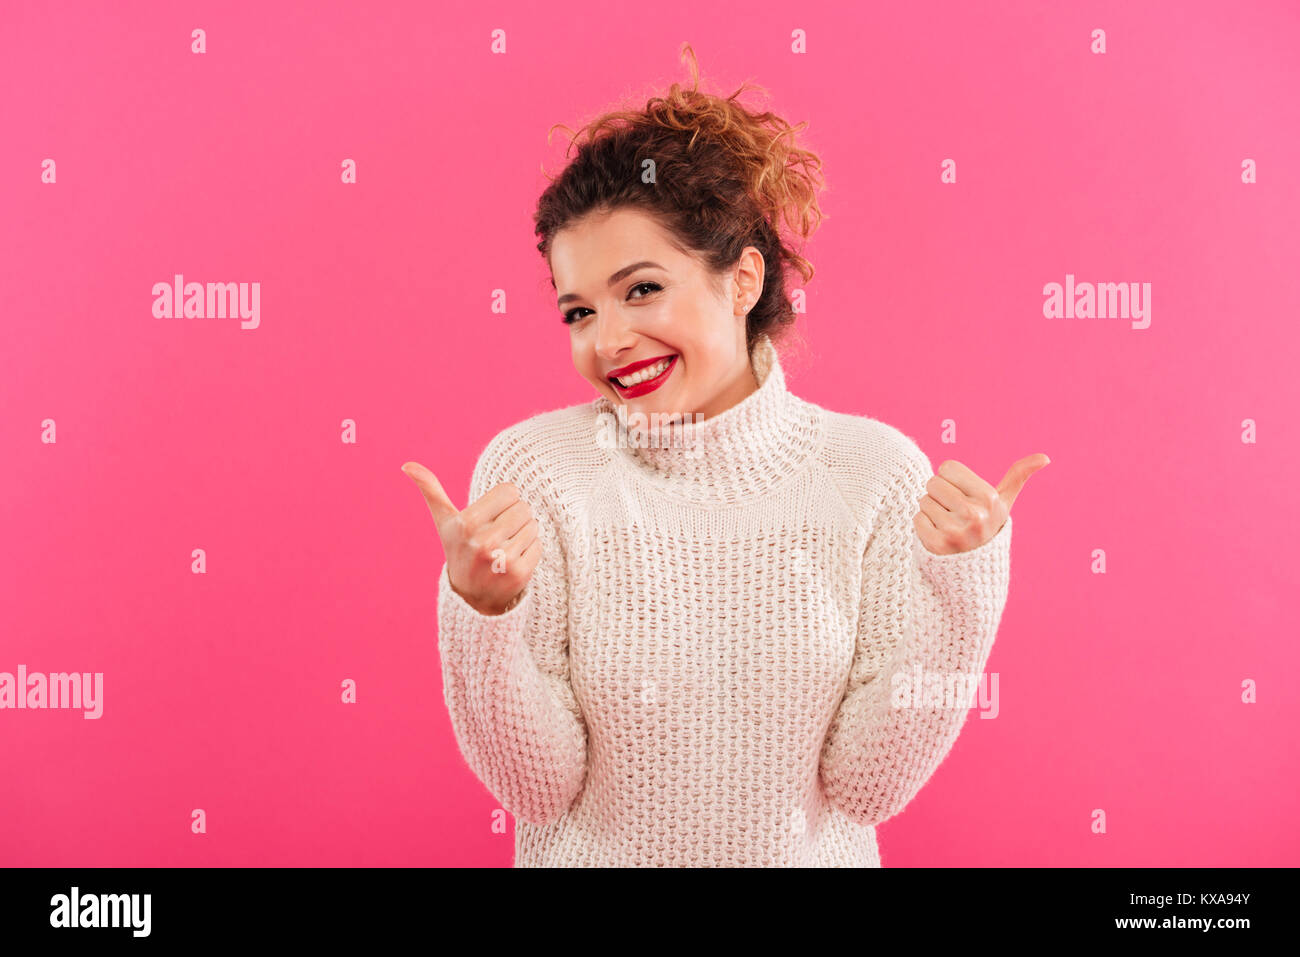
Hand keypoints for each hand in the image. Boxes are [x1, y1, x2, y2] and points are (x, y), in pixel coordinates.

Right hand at [401, 462, 541, 614]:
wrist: (469, 598)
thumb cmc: (459, 550)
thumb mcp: (444, 522)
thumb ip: (431, 490)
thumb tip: (408, 465)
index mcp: (466, 524)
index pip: (509, 491)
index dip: (504, 501)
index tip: (492, 515)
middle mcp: (483, 542)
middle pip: (523, 507)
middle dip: (515, 517)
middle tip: (500, 532)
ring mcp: (502, 559)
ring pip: (533, 525)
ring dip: (524, 533)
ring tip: (505, 546)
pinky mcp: (519, 574)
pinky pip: (538, 545)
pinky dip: (530, 550)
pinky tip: (513, 560)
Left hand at [914, 453, 1049, 554]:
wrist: (977, 569)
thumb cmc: (988, 526)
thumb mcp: (1003, 502)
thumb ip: (1018, 476)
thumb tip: (1045, 457)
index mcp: (989, 498)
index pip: (947, 467)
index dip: (952, 480)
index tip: (964, 496)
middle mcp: (974, 514)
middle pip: (932, 482)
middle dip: (940, 495)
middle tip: (954, 512)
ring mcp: (955, 530)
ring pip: (923, 500)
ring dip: (931, 511)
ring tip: (948, 524)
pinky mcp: (937, 543)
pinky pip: (917, 519)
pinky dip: (924, 526)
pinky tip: (939, 536)